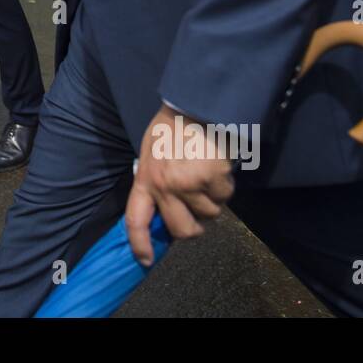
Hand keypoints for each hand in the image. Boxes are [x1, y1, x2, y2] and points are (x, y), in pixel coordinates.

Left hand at [125, 103, 234, 265]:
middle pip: (183, 230)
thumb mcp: (152, 152)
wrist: (197, 103)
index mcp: (145, 178)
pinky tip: (217, 164)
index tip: (145, 259)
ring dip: (212, 199)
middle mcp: (164, 186)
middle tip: (198, 208)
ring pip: (210, 214)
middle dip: (195, 226)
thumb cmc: (173, 125)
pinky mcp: (211, 179)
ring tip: (206, 172)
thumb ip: (154, 180)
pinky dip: (225, 185)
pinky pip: (225, 197)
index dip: (140, 244)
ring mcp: (188, 184)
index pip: (136, 219)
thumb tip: (162, 210)